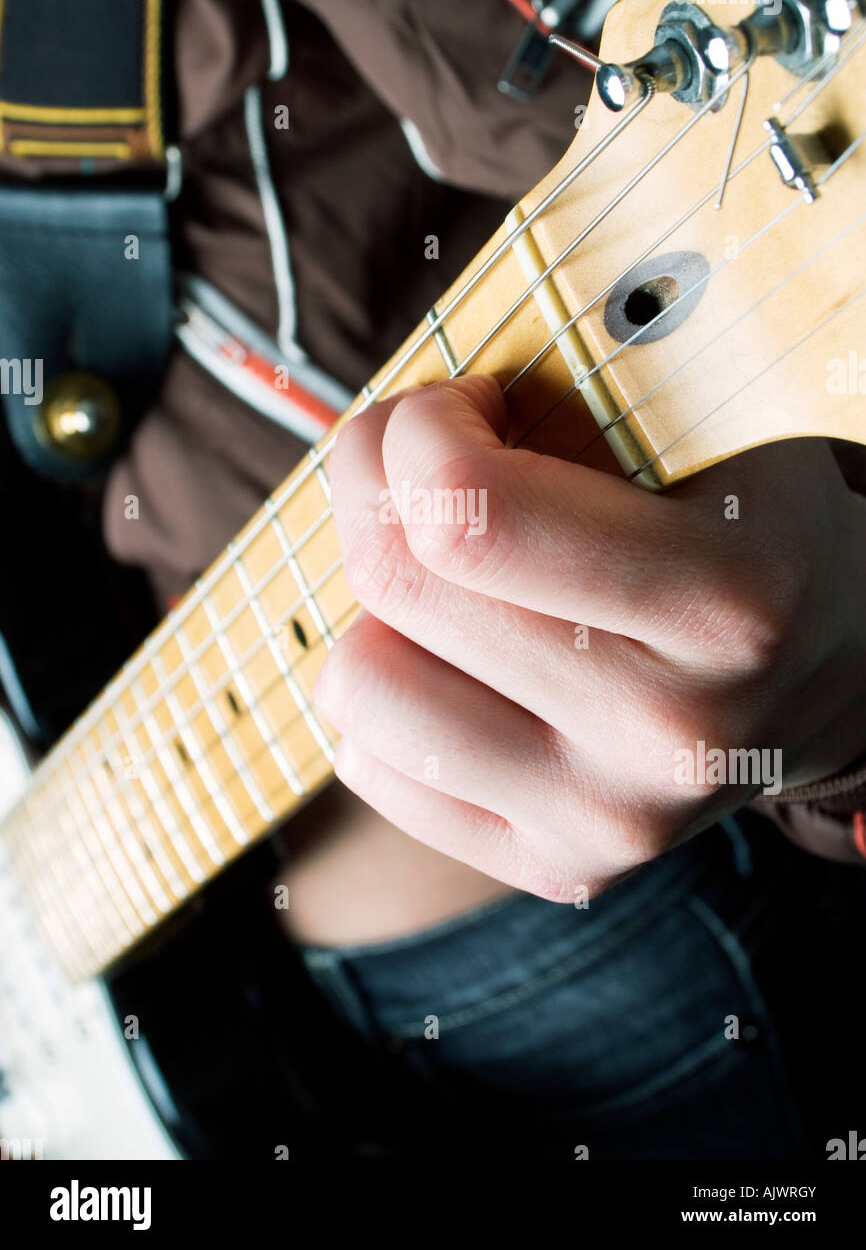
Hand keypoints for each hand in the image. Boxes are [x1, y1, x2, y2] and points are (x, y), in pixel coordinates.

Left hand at [314, 375, 865, 901]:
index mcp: (727, 603)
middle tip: (430, 462)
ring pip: (360, 686)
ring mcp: (608, 823)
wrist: (840, 679)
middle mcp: (668, 737)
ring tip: (447, 574)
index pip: (464, 512)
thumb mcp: (722, 425)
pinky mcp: (559, 870)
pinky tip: (462, 655)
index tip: (466, 408)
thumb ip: (590, 388)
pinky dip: (397, 690)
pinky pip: (371, 766)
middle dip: (376, 484)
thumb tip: (416, 401)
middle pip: (396, 583)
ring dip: (378, 604)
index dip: (423, 427)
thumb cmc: (761, 525)